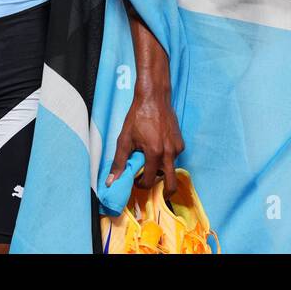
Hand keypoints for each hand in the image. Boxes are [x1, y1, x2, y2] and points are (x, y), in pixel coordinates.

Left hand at [108, 82, 184, 196]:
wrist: (154, 98)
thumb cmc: (138, 116)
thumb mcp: (125, 139)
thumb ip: (118, 163)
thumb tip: (110, 182)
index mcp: (155, 153)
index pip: (150, 181)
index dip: (141, 185)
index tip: (136, 180)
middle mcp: (170, 152)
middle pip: (171, 184)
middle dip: (163, 191)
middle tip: (150, 186)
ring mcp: (177, 148)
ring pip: (171, 169)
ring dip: (161, 170)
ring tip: (149, 159)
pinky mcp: (180, 142)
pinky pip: (173, 157)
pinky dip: (165, 158)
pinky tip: (156, 148)